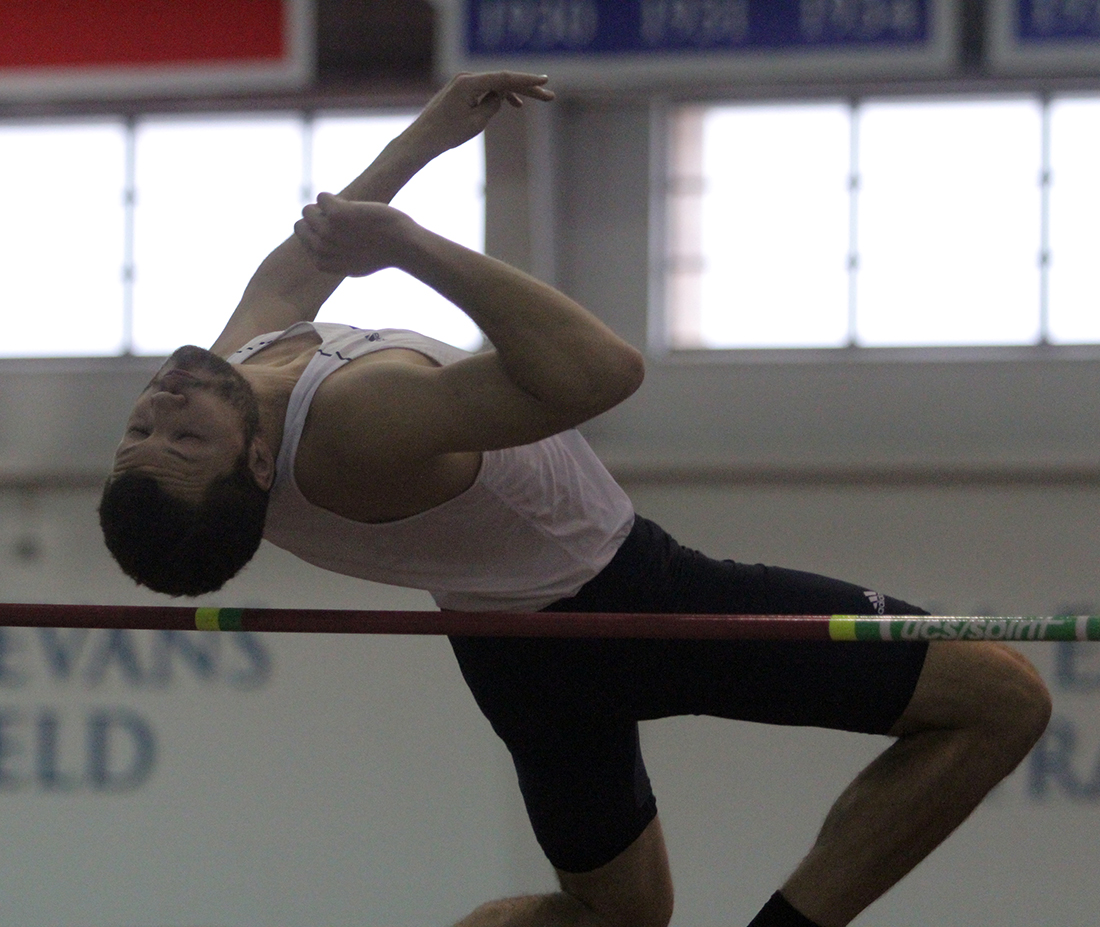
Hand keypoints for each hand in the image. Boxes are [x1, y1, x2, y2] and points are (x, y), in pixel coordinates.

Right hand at [294, 193, 416, 276]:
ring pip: (308, 209)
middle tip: (343, 223)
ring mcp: (327, 232)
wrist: (403, 246)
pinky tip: (352, 207)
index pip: (304, 240)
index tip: (340, 234)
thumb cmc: (382, 253)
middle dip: (318, 220)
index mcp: (322, 264)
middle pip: (301, 224)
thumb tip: (317, 249)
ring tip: (348, 214)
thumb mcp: (355, 265)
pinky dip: (334, 198)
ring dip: (326, 208)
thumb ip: (334, 259)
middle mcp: (321, 249)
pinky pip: (322, 197)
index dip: (320, 232)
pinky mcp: (336, 214)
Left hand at [404, 71, 554, 156]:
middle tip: (549, 96)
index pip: (504, 78)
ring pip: (496, 84)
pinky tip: (514, 105)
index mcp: (469, 83)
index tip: (544, 81)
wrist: (422, 139)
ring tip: (535, 99)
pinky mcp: (462, 90)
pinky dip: (500, 96)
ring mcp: (463, 83)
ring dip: (516, 92)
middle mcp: (466, 78)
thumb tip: (503, 94)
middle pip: (503, 80)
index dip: (526, 80)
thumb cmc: (447, 133)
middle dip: (526, 87)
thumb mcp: (477, 122)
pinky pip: (486, 89)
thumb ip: (493, 104)